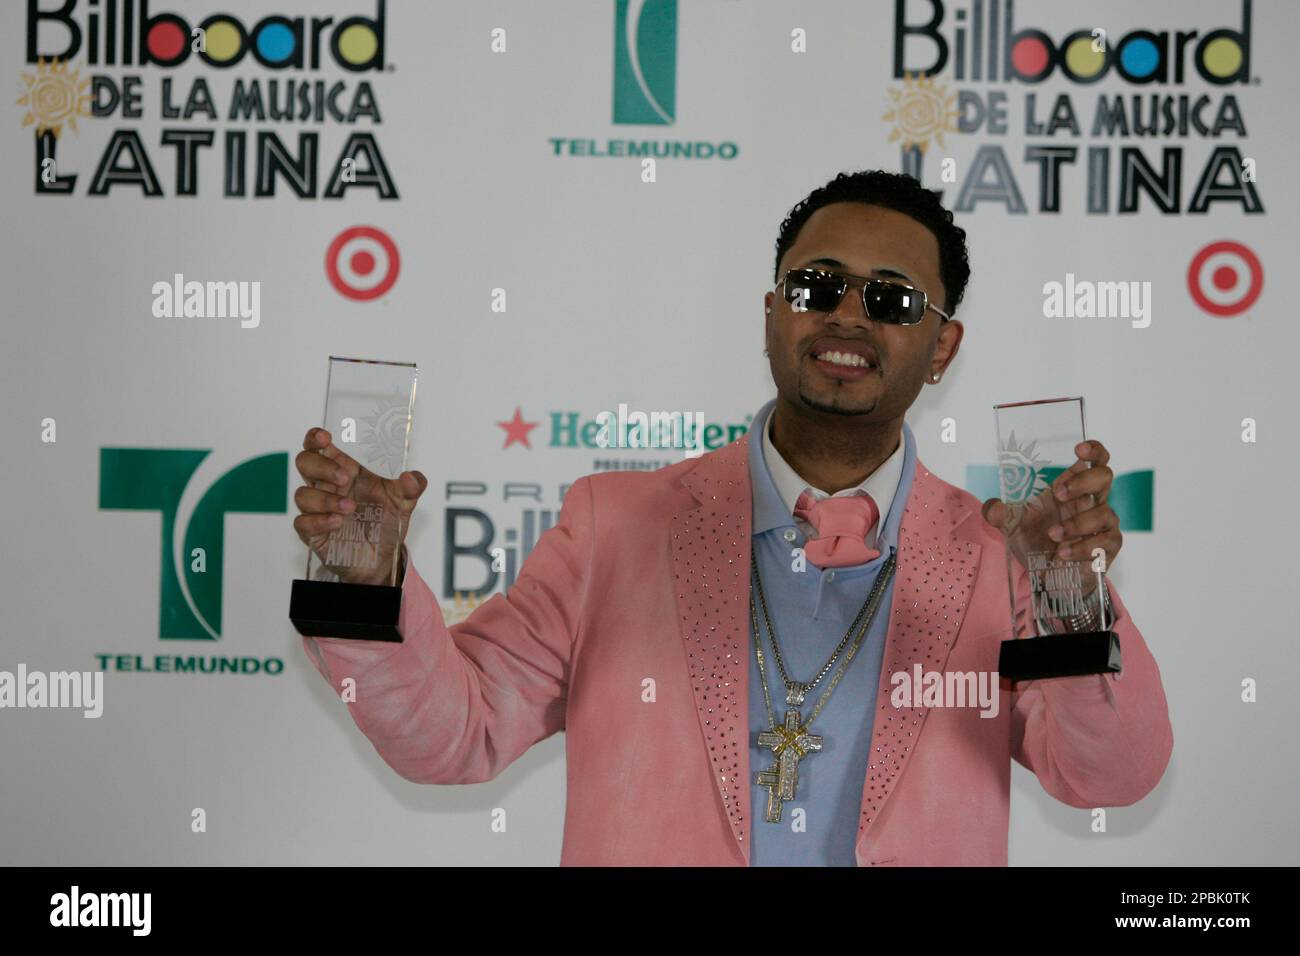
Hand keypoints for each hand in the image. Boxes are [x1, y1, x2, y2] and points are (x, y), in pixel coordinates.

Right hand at [293, 427, 427, 584]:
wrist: (383, 558)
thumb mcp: (405, 501)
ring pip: (302, 494)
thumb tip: (411, 477)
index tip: (325, 437)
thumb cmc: (385, 521)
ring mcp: (318, 508)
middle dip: (322, 466)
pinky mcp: (313, 531)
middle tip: (344, 477)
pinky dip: (319, 521)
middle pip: (305, 462)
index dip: (316, 438)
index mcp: (346, 469)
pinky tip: (337, 523)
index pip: (321, 445)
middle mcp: (328, 485)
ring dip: (325, 499)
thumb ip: (413, 486)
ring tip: (350, 508)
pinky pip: (303, 522)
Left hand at [982, 439, 1121, 575]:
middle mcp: (1092, 501)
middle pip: (1104, 477)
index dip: (1093, 451)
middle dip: (1082, 482)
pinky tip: (1063, 553)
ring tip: (1052, 534)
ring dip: (1076, 524)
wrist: (1046, 575)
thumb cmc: (1036, 540)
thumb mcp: (1012, 525)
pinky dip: (1082, 548)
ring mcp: (1104, 524)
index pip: (1093, 461)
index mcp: (1072, 488)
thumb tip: (992, 506)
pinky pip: (1104, 542)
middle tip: (1058, 494)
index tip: (1079, 449)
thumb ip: (999, 514)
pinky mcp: (1108, 547)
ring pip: (1103, 513)